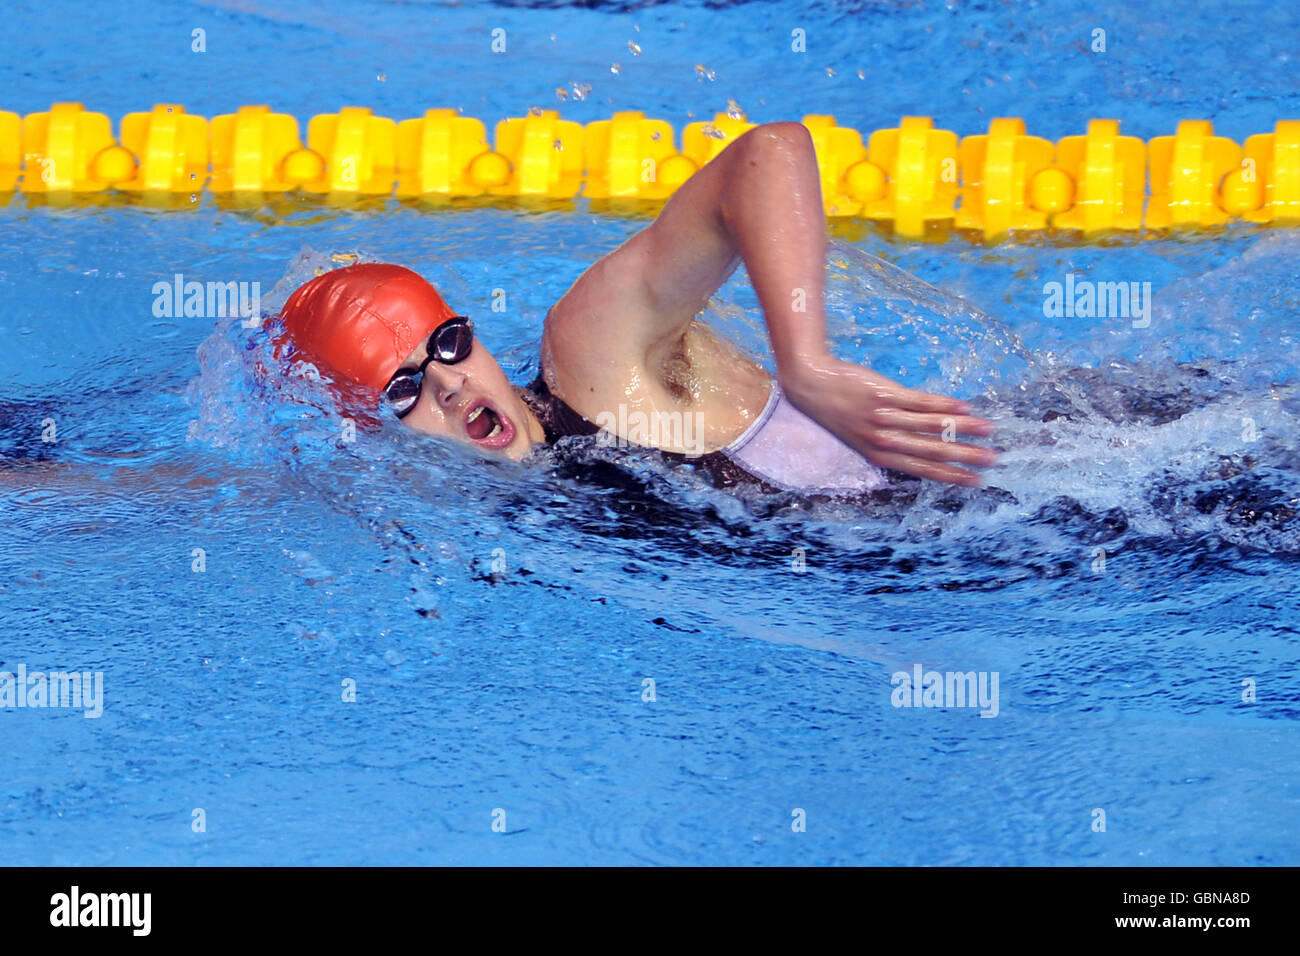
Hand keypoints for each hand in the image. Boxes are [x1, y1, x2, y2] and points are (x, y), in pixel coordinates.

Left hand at [780, 356, 998, 486]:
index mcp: (878, 454)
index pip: (922, 469)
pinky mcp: (883, 394)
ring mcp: (883, 417)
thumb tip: (924, 447)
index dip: (951, 476)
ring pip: (930, 426)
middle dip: (965, 457)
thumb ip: (890, 443)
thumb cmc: (838, 410)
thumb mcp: (861, 436)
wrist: (811, 382)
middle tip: (992, 460)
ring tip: (988, 430)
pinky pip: (918, 402)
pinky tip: (964, 407)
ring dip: (962, 429)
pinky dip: (943, 405)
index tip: (976, 481)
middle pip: (931, 451)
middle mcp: (882, 439)